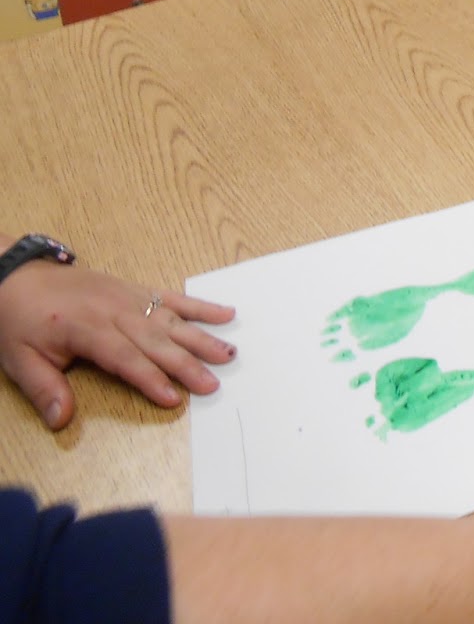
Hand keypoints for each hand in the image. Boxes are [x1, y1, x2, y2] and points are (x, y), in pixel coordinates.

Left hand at [0, 259, 234, 429]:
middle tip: (212, 384)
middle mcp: (114, 311)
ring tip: (229, 354)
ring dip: (202, 338)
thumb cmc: (20, 321)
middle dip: (186, 364)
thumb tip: (61, 420)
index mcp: (86, 329)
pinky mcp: (137, 290)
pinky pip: (173, 297)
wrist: (19, 277)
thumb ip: (44, 389)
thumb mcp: (20, 359)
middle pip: (157, 341)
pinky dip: (200, 306)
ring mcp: (130, 298)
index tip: (172, 399)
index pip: (124, 358)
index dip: (149, 379)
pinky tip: (226, 314)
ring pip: (172, 320)